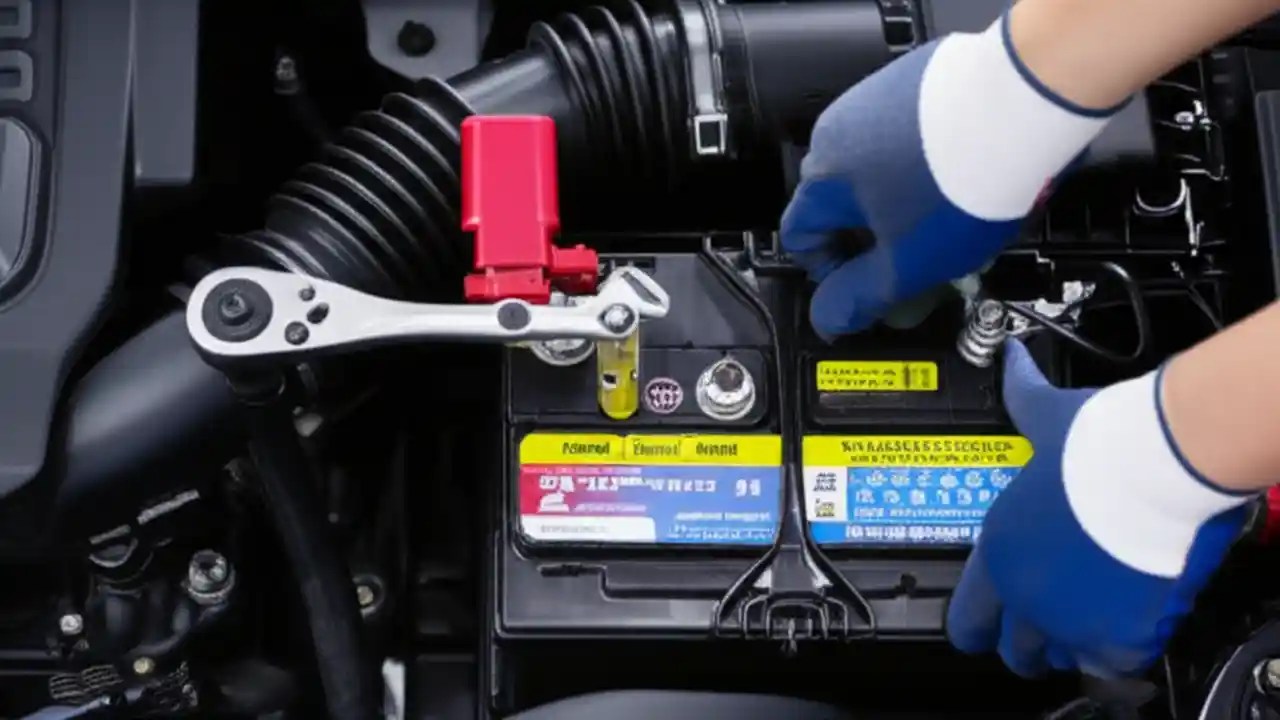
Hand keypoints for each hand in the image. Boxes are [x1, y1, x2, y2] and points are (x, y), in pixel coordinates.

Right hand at [780, 14, 1114, 338]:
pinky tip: (964, 174)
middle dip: (874, 237)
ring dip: (902, 199)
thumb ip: (862, 295)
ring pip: (877, 167)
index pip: (800, 238)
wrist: (1026, 99)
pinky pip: (909, 133)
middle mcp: (839, 129)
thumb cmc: (965, 176)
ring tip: (951, 216)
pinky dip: (928, 161)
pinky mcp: (917, 79)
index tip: (867, 284)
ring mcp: (878, 97)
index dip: (831, 272)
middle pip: (839, 202)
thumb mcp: (909, 262)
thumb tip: (830, 318)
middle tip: (915, 258)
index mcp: (823, 178)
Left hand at [946, 339, 1253, 676]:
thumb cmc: (1101, 441)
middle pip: (1013, 652)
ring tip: (1093, 617)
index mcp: (997, 551)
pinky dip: (1122, 647)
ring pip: (1063, 659)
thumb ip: (1020, 397)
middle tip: (1048, 626)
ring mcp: (1070, 622)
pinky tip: (1131, 619)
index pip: (967, 620)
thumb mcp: (1044, 417)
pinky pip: (1114, 662)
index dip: (979, 624)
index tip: (993, 621)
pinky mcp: (1120, 638)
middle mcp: (1025, 595)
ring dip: (1074, 645)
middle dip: (1027, 643)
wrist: (1162, 463)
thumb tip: (1009, 360)